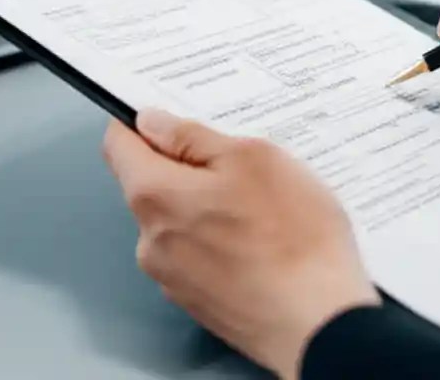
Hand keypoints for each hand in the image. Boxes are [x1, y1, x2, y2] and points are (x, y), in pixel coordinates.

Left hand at [102, 110, 379, 378]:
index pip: (119, 145)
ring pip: (180, 222)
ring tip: (265, 209)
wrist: (319, 322)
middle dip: (189, 169)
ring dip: (209, 208)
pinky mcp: (198, 303)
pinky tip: (265, 242)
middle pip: (153, 185)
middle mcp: (150, 241)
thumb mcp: (253, 159)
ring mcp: (172, 278)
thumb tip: (153, 123)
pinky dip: (223, 242)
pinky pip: (199, 256)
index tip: (171, 117)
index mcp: (155, 196)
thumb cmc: (293, 237)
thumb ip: (193, 138)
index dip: (141, 122)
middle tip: (243, 165)